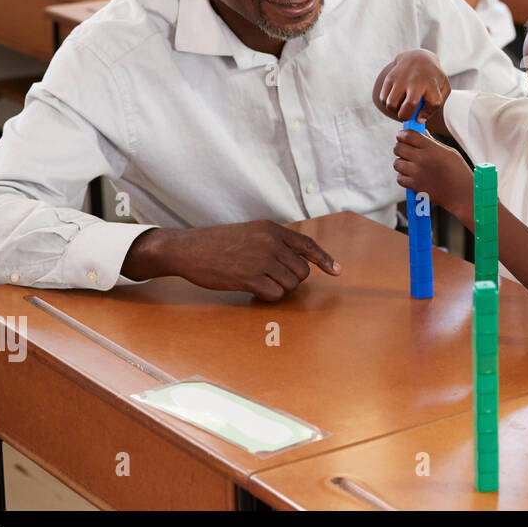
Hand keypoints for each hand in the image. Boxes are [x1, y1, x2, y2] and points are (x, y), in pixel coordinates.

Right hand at [123, 222, 339, 301]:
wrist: (189, 249)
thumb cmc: (218, 242)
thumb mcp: (250, 232)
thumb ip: (274, 242)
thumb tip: (297, 260)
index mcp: (272, 229)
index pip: (307, 245)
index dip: (325, 259)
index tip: (337, 270)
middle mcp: (270, 243)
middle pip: (302, 271)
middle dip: (292, 279)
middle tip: (273, 279)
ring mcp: (261, 260)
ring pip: (290, 284)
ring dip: (279, 289)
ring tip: (260, 282)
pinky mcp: (249, 278)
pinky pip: (274, 294)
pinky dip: (268, 297)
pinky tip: (254, 290)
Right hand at [373, 49, 449, 122]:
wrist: (418, 58)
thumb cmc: (432, 79)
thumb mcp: (443, 88)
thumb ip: (437, 104)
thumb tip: (419, 119)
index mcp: (432, 84)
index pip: (433, 103)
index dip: (427, 113)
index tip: (421, 115)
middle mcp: (415, 81)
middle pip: (409, 106)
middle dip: (406, 117)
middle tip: (407, 114)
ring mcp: (401, 79)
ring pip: (391, 105)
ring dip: (395, 110)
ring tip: (401, 106)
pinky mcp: (389, 78)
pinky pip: (383, 99)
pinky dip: (387, 104)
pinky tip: (395, 99)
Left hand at [393, 129, 473, 219]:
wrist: (462, 194)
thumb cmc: (459, 172)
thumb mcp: (449, 152)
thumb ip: (432, 142)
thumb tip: (422, 133)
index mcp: (431, 148)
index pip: (408, 135)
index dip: (403, 134)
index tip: (402, 135)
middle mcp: (421, 159)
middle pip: (398, 147)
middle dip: (400, 147)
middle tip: (406, 149)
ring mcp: (416, 173)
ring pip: (397, 163)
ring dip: (401, 162)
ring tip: (410, 164)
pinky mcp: (414, 186)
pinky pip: (399, 178)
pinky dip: (403, 176)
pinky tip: (412, 175)